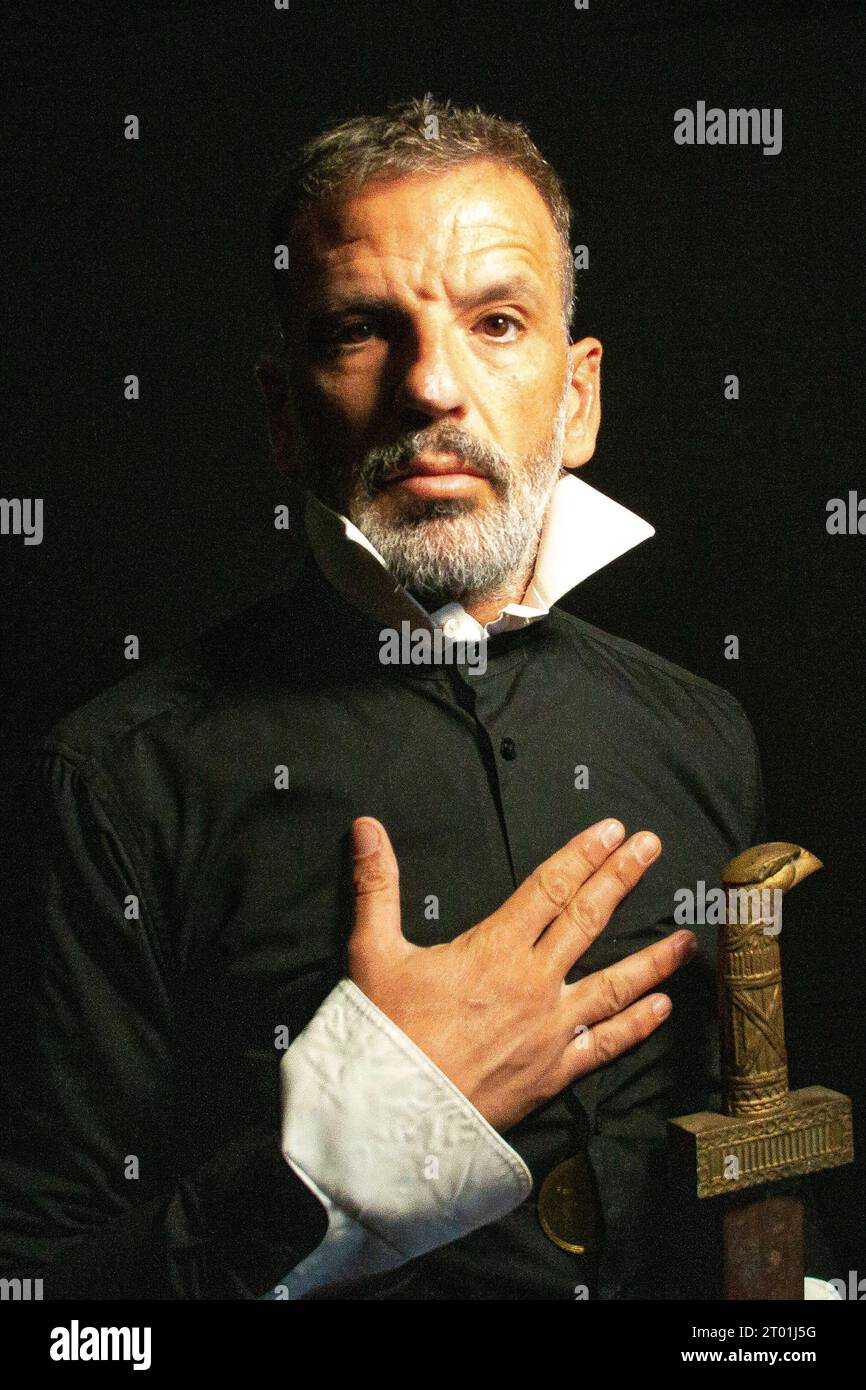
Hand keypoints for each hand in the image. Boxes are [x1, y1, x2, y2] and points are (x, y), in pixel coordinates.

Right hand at [347, 816, 695, 1132]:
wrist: (392, 1115)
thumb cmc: (383, 1033)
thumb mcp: (373, 950)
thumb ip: (376, 884)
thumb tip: (365, 827)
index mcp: (494, 948)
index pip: (548, 887)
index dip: (581, 854)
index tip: (611, 829)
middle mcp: (533, 982)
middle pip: (587, 919)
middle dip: (621, 878)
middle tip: (651, 847)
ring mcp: (550, 1028)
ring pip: (615, 983)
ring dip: (653, 958)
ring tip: (687, 937)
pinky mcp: (554, 1072)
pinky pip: (606, 1043)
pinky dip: (638, 1024)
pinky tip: (662, 1007)